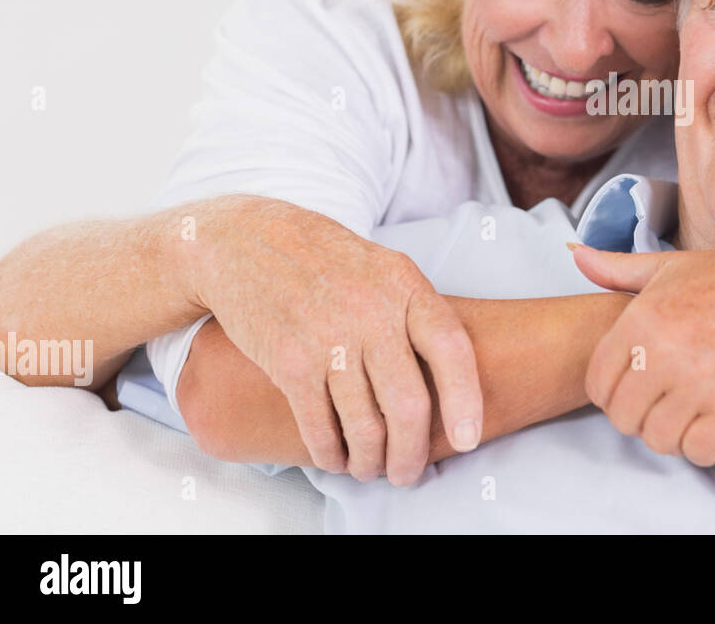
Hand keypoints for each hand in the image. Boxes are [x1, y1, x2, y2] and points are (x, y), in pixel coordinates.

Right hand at [175, 195, 481, 484]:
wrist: (247, 242)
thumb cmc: (327, 259)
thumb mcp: (384, 266)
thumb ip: (417, 310)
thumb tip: (452, 370)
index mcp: (405, 286)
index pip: (451, 349)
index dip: (465, 400)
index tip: (468, 441)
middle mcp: (372, 312)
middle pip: (408, 402)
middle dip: (412, 452)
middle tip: (408, 473)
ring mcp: (329, 338)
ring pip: (364, 425)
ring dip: (371, 461)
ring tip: (372, 470)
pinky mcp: (289, 362)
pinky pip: (319, 426)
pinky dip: (330, 454)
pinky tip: (336, 460)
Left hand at [573, 242, 714, 466]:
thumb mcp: (674, 265)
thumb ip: (620, 268)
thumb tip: (577, 255)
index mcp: (641, 317)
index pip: (597, 383)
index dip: (613, 396)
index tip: (637, 394)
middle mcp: (662, 349)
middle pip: (623, 418)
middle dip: (641, 420)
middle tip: (666, 411)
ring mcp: (697, 379)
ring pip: (658, 439)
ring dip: (673, 438)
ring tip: (690, 420)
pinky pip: (697, 449)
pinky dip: (703, 449)